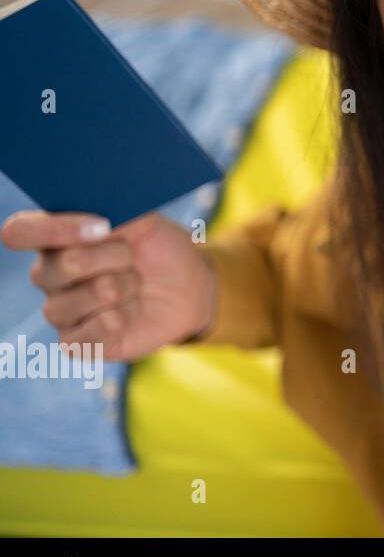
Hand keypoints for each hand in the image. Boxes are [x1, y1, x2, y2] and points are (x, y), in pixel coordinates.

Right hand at [0, 210, 217, 361]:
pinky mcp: (75, 343)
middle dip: (115, 257)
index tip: (103, 227)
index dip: (54, 229)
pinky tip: (131, 311)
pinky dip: (126, 317)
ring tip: (135, 284)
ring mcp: (58, 310)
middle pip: (65, 264)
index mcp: (53, 238)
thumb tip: (101, 217)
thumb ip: (118, 213)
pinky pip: (96, 330)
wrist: (188, 288)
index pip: (21, 231)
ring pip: (87, 296)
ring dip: (125, 287)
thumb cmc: (159, 250)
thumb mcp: (147, 222)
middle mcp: (46, 275)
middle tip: (132, 257)